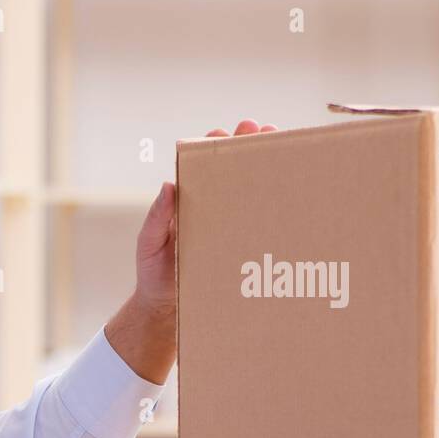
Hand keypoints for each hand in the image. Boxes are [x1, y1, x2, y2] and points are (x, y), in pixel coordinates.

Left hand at [133, 118, 277, 319]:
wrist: (166, 306)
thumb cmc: (153, 272)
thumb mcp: (149, 243)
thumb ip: (156, 217)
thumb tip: (168, 185)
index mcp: (186, 200)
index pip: (201, 165)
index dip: (214, 145)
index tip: (225, 133)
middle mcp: (209, 206)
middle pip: (230, 170)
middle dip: (247, 147)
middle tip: (263, 131)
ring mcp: (227, 224)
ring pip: (249, 191)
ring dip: (266, 170)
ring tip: (282, 153)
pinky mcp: (239, 242)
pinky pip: (257, 221)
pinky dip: (274, 206)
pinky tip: (290, 195)